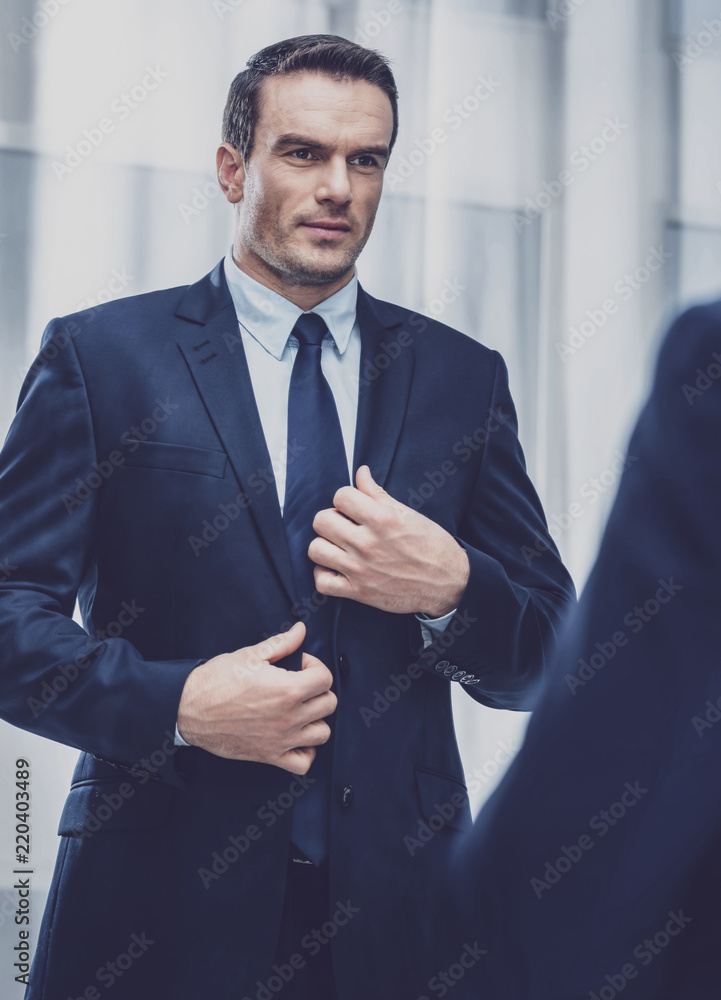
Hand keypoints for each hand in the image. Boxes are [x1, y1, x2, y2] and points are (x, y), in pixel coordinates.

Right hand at [176, 622, 336, 774]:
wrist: (188, 708)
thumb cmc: (216, 681)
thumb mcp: (250, 655)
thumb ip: (282, 643)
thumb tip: (301, 631)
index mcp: (287, 689)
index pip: (325, 678)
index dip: (315, 666)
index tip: (301, 665)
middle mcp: (289, 716)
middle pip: (328, 704)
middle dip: (318, 690)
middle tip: (301, 684)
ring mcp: (281, 739)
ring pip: (322, 733)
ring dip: (316, 719)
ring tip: (300, 709)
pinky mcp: (270, 756)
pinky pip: (304, 762)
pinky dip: (306, 752)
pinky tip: (296, 737)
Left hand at [309, 465, 469, 616]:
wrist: (448, 582)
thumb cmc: (431, 546)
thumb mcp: (407, 513)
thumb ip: (377, 493)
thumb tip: (361, 472)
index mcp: (381, 519)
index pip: (340, 496)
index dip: (346, 499)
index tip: (353, 507)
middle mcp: (367, 543)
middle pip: (321, 521)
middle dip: (331, 519)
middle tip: (344, 525)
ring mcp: (360, 569)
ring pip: (316, 550)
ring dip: (325, 545)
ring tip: (338, 546)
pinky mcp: (359, 592)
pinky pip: (322, 583)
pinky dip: (324, 575)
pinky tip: (336, 568)